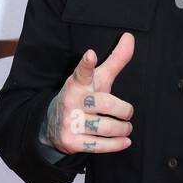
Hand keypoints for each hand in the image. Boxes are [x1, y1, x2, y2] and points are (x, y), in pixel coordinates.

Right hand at [40, 33, 134, 154]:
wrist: (52, 125)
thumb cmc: (84, 97)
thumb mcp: (97, 79)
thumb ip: (115, 60)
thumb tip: (130, 37)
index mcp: (78, 84)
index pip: (82, 72)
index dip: (87, 64)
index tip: (91, 55)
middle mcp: (72, 102)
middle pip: (107, 104)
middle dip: (124, 110)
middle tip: (127, 113)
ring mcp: (70, 123)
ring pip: (106, 127)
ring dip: (123, 129)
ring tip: (126, 127)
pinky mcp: (71, 142)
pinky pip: (100, 146)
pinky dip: (117, 144)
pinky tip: (125, 140)